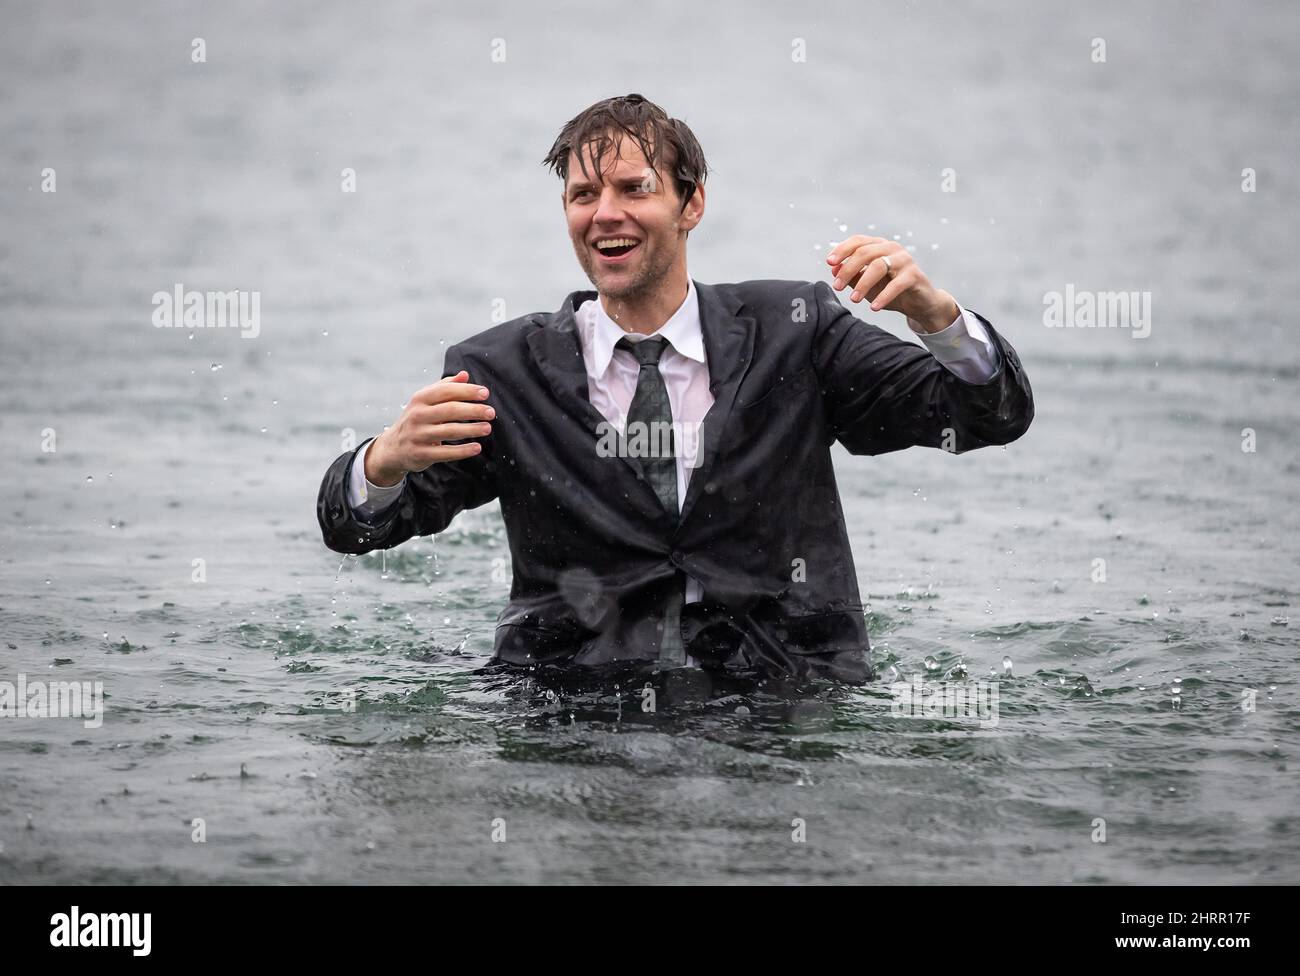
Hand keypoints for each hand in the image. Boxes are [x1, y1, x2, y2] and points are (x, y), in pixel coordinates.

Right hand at [364, 371, 493, 485]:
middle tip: (491, 412)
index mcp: (420, 399)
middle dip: (473, 410)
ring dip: (471, 429)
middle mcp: (418, 415)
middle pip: (450, 410)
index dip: (466, 391)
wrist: (394, 446)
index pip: (446, 391)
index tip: (485, 393)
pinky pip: (445, 452)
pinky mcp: (421, 453)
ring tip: (487, 428)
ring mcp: (418, 435)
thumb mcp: (425, 401)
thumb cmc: (417, 419)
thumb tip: (465, 374)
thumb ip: (445, 387)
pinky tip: (477, 447)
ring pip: (449, 431)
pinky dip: (462, 451)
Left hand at [826, 235, 958, 332]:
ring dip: (863, 284)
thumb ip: (852, 276)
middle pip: (865, 252)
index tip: (829, 263)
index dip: (842, 250)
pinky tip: (874, 307)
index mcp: (879, 246)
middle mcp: (892, 248)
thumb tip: (834, 269)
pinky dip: (883, 296)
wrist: (918, 303)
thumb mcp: (866, 284)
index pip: (858, 241)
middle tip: (837, 286)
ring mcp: (904, 260)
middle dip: (848, 270)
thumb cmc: (889, 290)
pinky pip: (896, 284)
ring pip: (879, 266)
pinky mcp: (915, 275)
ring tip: (854, 299)